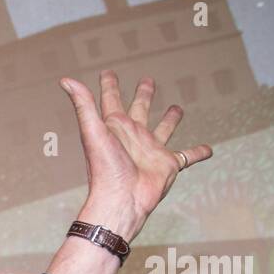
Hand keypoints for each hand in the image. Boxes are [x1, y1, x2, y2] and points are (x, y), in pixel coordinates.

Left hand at [59, 69, 212, 241]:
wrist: (121, 200)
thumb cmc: (105, 169)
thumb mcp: (93, 132)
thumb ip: (83, 105)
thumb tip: (65, 80)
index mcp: (115, 127)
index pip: (110, 100)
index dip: (109, 86)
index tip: (108, 73)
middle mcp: (133, 137)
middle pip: (140, 110)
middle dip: (143, 95)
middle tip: (148, 81)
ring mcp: (151, 151)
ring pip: (164, 129)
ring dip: (171, 119)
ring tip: (177, 108)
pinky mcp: (167, 164)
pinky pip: (187, 156)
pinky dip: (198, 153)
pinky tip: (209, 149)